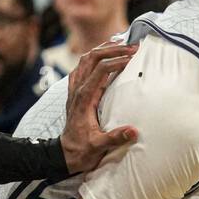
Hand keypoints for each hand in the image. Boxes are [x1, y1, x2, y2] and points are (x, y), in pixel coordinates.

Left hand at [60, 41, 138, 173]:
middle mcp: (77, 89)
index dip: (117, 61)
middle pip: (92, 58)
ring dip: (103, 49)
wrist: (64, 154)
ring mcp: (75, 88)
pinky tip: (105, 55)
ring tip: (121, 43)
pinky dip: (95, 56)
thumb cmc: (82, 150)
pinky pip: (83, 66)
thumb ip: (115, 138)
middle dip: (113, 49)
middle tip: (133, 47)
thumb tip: (134, 131)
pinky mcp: (76, 90)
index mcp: (84, 98)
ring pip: (86, 59)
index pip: (100, 70)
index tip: (133, 57)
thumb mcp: (98, 146)